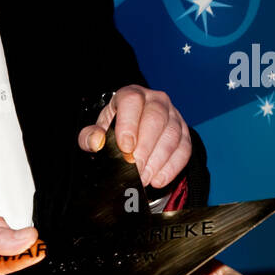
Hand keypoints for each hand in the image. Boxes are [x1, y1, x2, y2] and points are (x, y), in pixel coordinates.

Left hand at [77, 85, 191, 188]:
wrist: (137, 131)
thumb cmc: (116, 129)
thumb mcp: (100, 129)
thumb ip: (90, 136)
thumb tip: (95, 142)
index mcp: (132, 95)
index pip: (132, 101)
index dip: (128, 124)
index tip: (125, 148)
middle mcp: (156, 100)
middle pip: (155, 119)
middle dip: (145, 148)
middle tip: (135, 171)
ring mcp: (173, 116)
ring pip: (172, 135)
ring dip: (158, 160)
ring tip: (144, 179)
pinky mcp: (184, 133)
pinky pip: (184, 149)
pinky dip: (171, 167)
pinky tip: (158, 179)